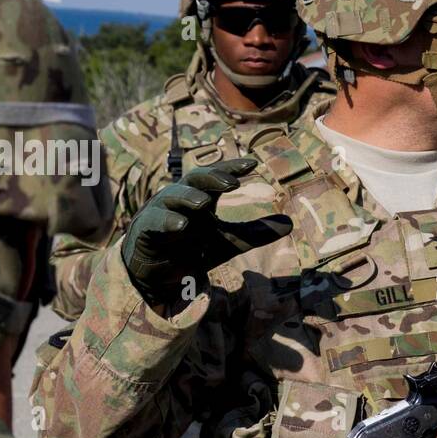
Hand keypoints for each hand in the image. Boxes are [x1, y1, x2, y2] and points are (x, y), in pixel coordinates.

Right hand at [122, 158, 290, 304]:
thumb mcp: (229, 243)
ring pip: (173, 197)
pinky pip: (156, 221)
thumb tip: (291, 223)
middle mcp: (180, 197)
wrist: (160, 273)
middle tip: (232, 182)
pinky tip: (181, 225)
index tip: (252, 164)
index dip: (232, 168)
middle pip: (195, 179)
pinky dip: (168, 222)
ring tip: (203, 202)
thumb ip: (256, 233)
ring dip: (188, 198)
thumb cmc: (192, 248)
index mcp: (201, 195)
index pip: (217, 176)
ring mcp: (161, 211)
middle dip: (212, 178)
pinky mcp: (146, 229)